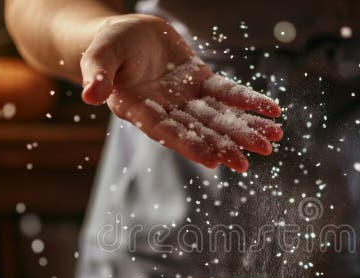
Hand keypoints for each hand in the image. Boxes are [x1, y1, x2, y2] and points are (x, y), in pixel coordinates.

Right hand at [80, 14, 282, 171]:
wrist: (126, 33)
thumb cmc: (107, 46)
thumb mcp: (98, 55)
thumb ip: (96, 74)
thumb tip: (87, 96)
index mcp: (138, 110)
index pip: (165, 131)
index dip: (188, 144)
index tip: (212, 160)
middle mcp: (166, 110)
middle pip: (198, 130)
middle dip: (223, 145)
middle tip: (247, 162)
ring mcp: (186, 98)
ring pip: (219, 117)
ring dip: (244, 130)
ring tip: (270, 142)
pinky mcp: (201, 82)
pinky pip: (229, 93)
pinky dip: (250, 102)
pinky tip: (272, 113)